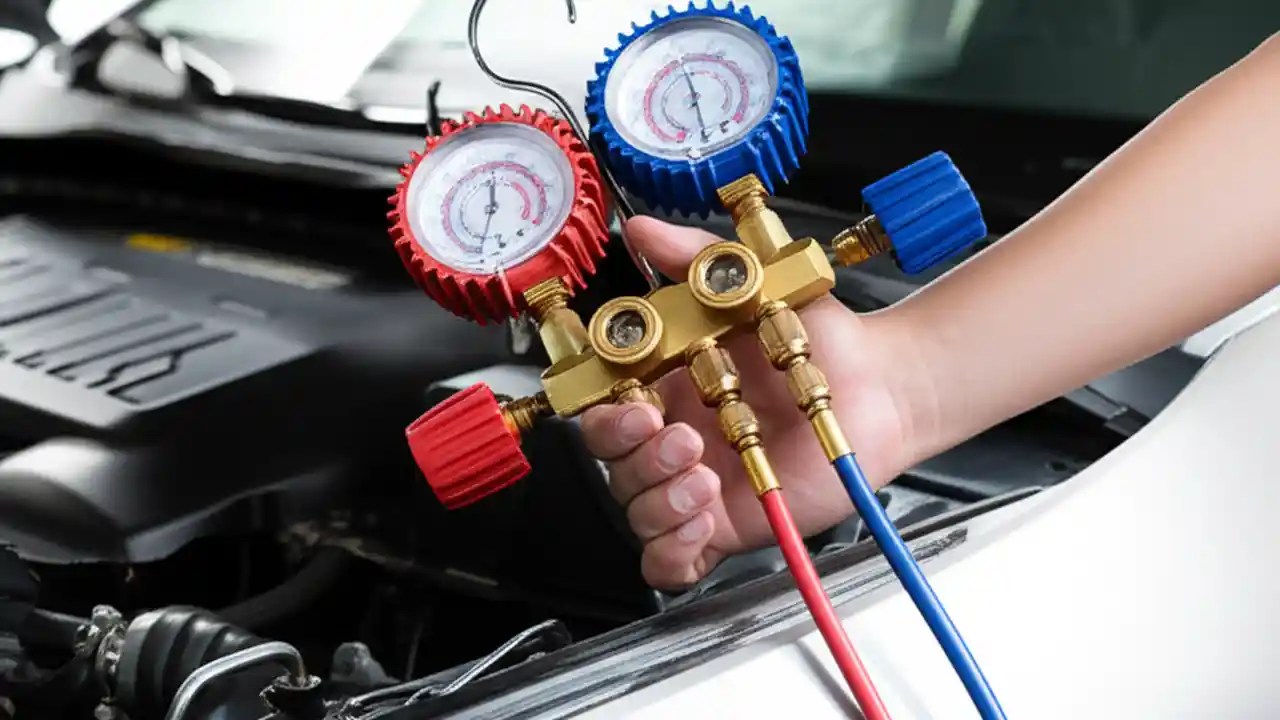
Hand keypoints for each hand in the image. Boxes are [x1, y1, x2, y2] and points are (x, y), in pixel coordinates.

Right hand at [582, 217, 933, 589]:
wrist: (879, 387)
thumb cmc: (816, 339)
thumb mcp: (748, 285)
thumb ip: (690, 259)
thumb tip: (640, 230)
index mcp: (664, 389)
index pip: (602, 413)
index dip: (606, 418)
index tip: (635, 406)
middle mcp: (673, 439)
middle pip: (614, 468)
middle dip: (637, 460)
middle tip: (683, 441)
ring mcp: (697, 486)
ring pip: (639, 513)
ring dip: (660, 501)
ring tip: (705, 480)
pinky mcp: (727, 527)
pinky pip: (673, 560)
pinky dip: (672, 552)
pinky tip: (699, 524)